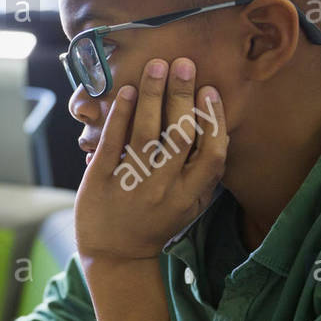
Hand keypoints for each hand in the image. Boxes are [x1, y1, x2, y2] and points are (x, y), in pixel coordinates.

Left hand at [74, 57, 227, 266]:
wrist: (115, 256)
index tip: (209, 91)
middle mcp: (162, 189)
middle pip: (178, 135)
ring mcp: (130, 184)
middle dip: (182, 96)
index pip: (211, 153)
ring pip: (146, 133)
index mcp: (188, 195)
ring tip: (157, 67)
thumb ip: (207, 177)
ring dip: (153, 96)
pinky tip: (128, 92)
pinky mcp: (99, 180)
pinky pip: (113, 143)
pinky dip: (121, 116)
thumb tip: (221, 131)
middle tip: (183, 64)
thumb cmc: (156, 225)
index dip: (213, 120)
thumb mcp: (190, 208)